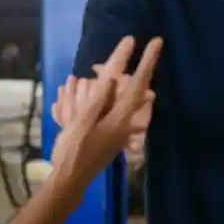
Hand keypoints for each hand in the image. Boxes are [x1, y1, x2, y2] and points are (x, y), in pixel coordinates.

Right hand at [48, 36, 161, 187]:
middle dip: (139, 70)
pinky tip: (105, 92)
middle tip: (146, 47)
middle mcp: (125, 124)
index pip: (136, 85)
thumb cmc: (72, 151)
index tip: (154, 42)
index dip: (145, 62)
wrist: (69, 181)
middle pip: (137, 90)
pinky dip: (113, 97)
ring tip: (114, 69)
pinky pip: (118, 110)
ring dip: (124, 83)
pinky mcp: (113, 135)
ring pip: (128, 99)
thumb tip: (111, 78)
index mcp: (119, 119)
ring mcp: (120, 131)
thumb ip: (97, 100)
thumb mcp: (81, 123)